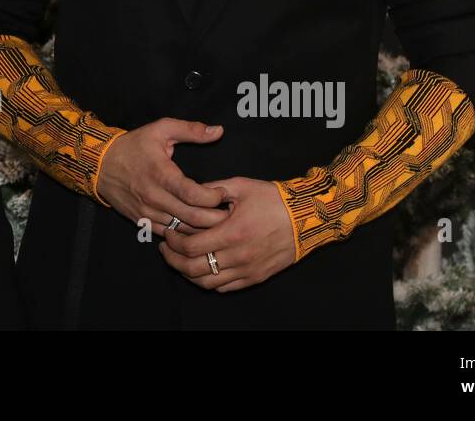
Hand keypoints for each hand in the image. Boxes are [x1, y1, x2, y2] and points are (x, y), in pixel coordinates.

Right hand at [95, 118, 229, 235]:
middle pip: (192, 217)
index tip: (223, 192)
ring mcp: (147, 212)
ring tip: (216, 221)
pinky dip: (184, 233)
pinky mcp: (142, 221)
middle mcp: (154, 197)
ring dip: (201, 228)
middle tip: (228, 212)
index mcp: (161, 174)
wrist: (100, 164)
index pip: (194, 195)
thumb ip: (191, 130)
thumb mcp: (161, 129)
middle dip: (215, 218)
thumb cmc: (133, 146)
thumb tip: (218, 131)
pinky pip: (168, 234)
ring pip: (181, 230)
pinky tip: (195, 227)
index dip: (214, 197)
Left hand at [157, 176, 295, 291]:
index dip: (174, 242)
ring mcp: (247, 270)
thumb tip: (190, 192)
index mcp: (231, 233)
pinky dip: (209, 281)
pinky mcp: (255, 277)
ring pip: (208, 283)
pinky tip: (204, 268)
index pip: (190, 247)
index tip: (169, 234)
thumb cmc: (273, 199)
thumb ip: (212, 190)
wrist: (307, 217)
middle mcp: (237, 256)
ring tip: (181, 260)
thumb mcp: (240, 186)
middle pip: (194, 269)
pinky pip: (225, 288)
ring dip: (189, 274)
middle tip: (166, 250)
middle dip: (174, 260)